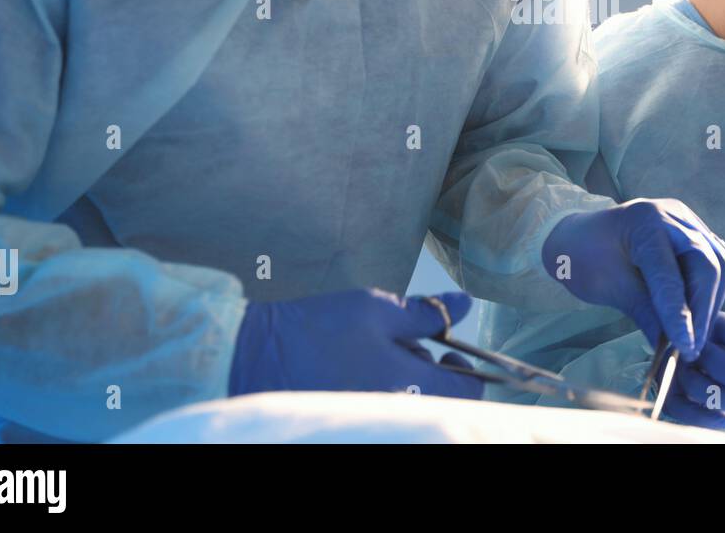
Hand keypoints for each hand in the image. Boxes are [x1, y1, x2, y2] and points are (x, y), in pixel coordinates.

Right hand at [228, 288, 483, 399]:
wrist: (255, 356)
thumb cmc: (318, 329)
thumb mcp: (377, 308)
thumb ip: (427, 312)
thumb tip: (466, 305)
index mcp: (411, 387)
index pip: (468, 391)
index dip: (468, 369)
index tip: (450, 350)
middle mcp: (395, 412)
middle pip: (438, 399)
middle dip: (430, 372)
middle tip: (405, 345)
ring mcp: (370, 419)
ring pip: (409, 402)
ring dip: (404, 379)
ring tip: (372, 353)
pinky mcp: (349, 420)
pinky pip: (381, 407)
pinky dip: (380, 389)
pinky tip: (356, 369)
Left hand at [542, 198, 724, 358]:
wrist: (580, 235)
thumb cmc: (584, 258)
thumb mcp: (607, 288)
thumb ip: (644, 313)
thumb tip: (673, 351)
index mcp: (642, 223)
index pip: (670, 275)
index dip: (679, 315)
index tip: (685, 349)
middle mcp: (671, 215)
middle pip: (707, 265)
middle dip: (703, 311)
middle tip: (692, 348)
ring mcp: (687, 220)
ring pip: (722, 263)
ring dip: (713, 302)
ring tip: (695, 333)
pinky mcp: (696, 230)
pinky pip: (720, 261)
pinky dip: (714, 290)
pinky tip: (698, 311)